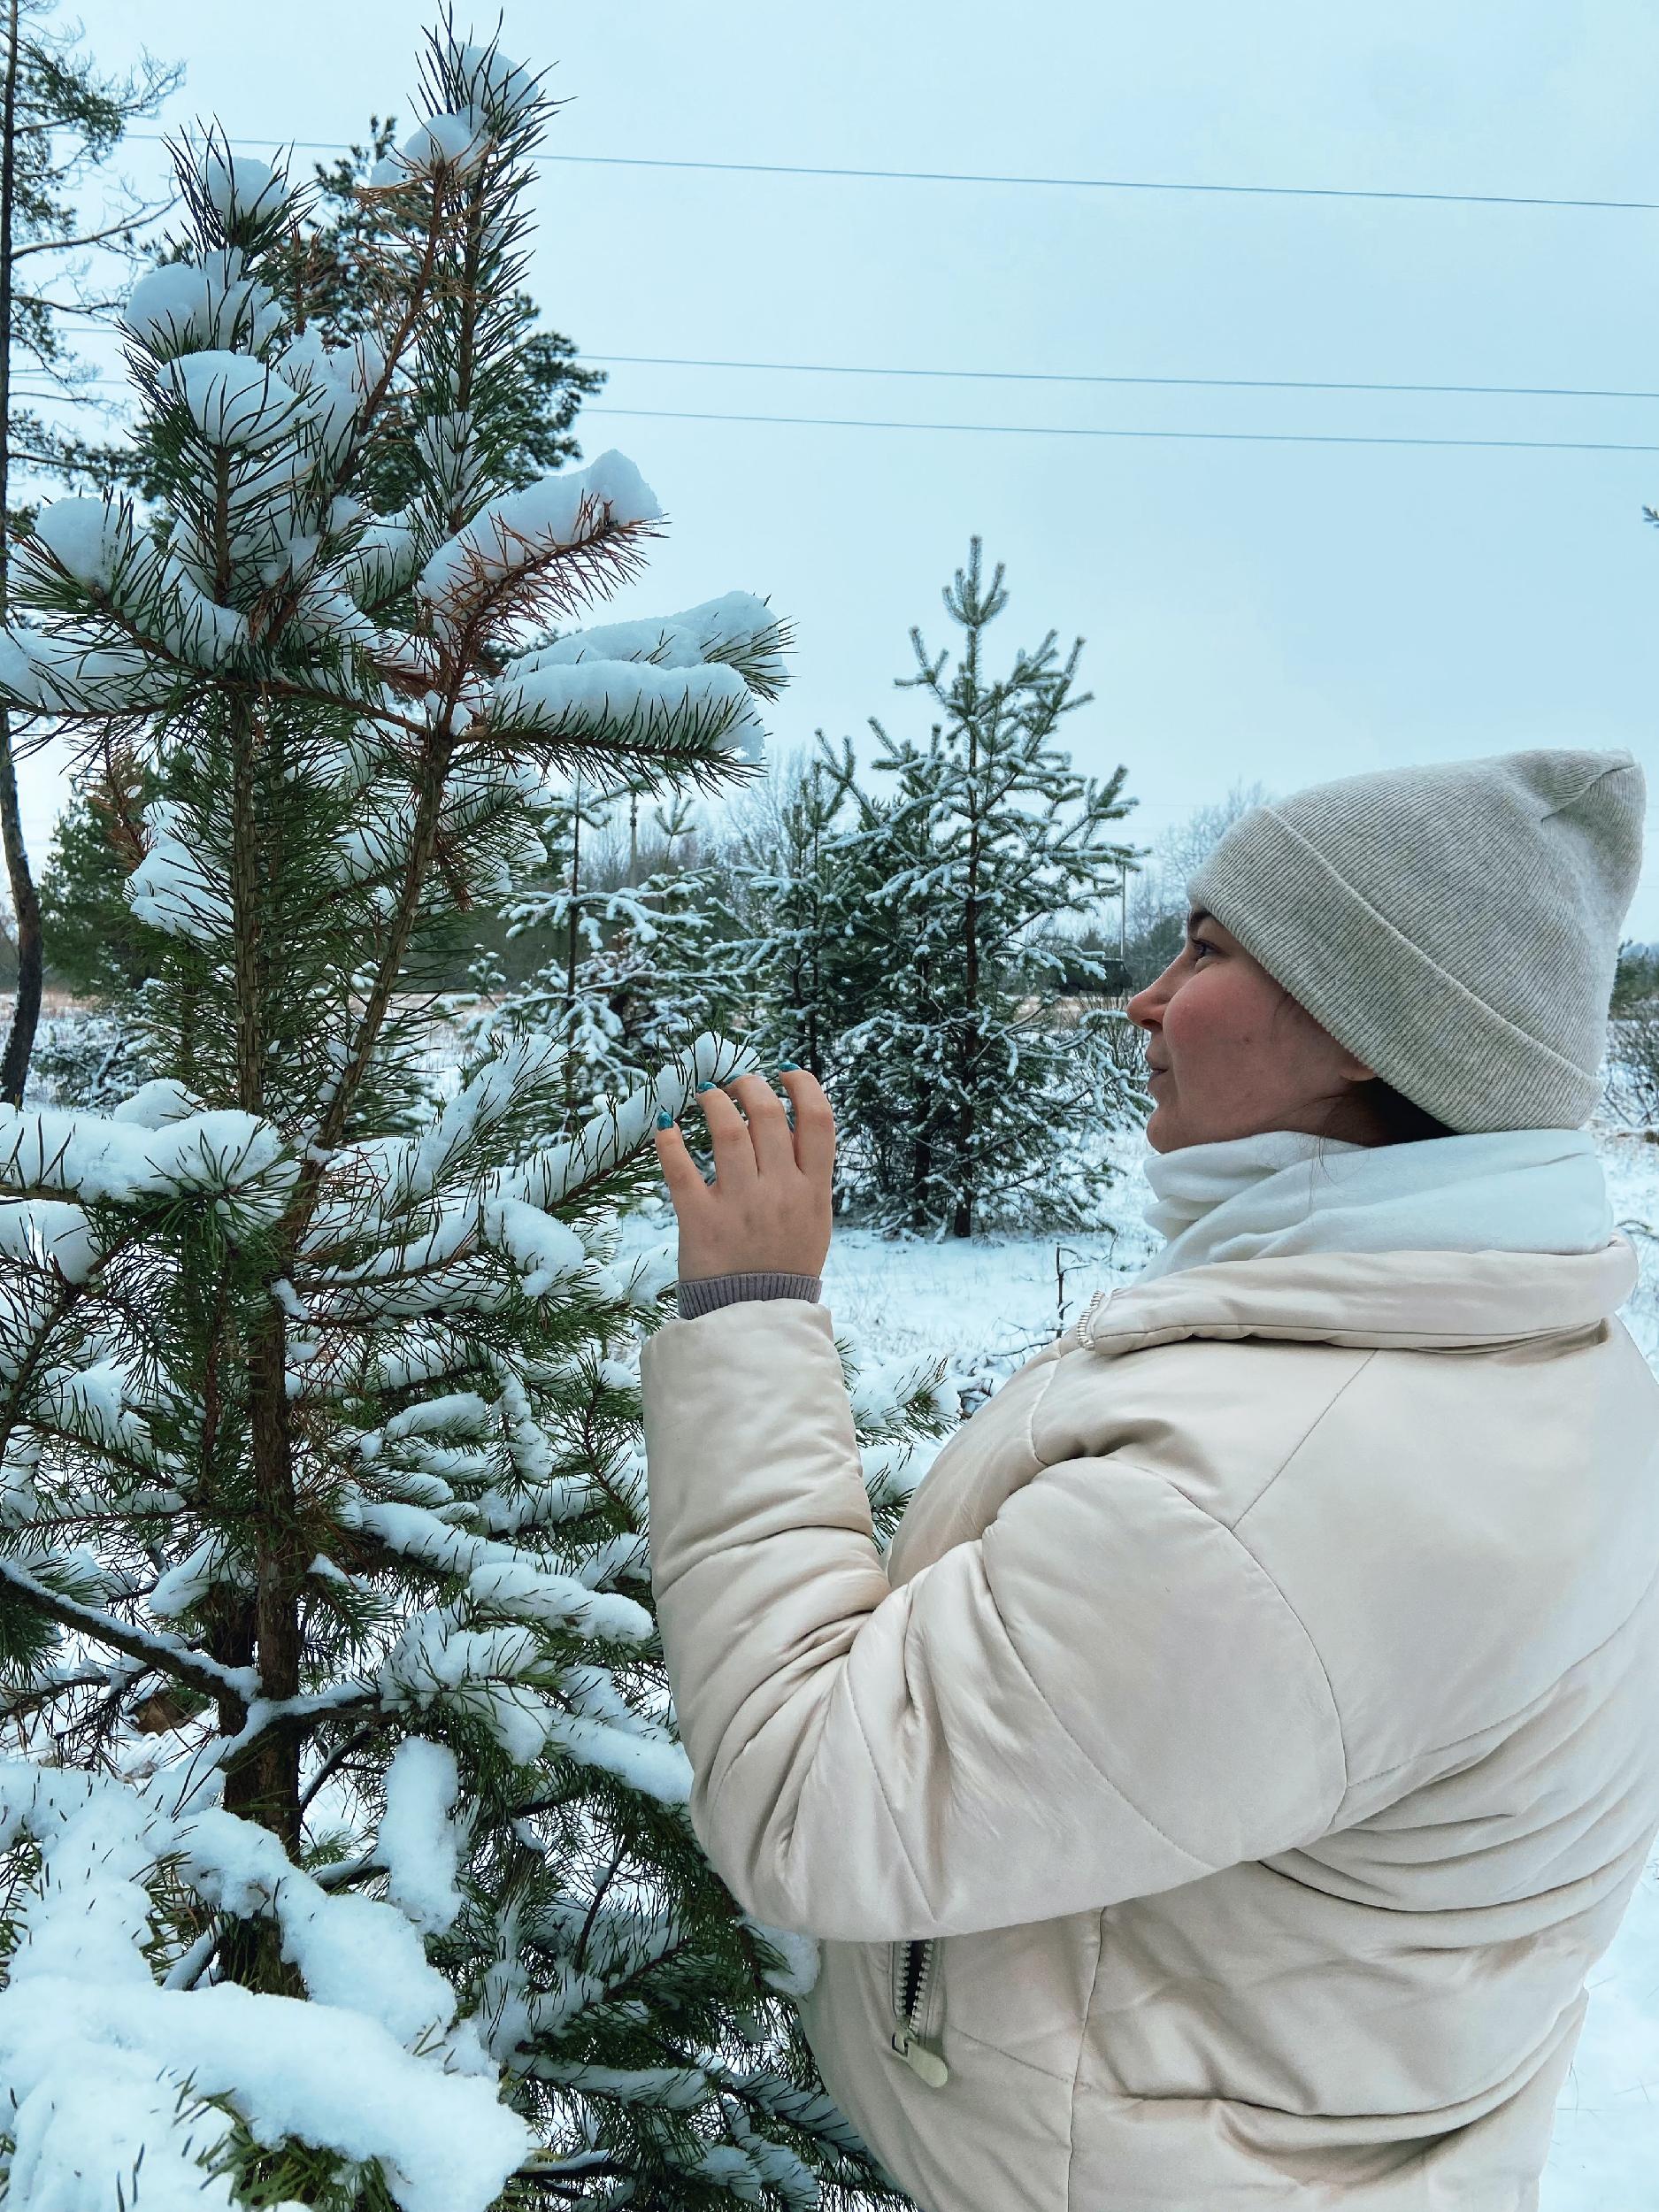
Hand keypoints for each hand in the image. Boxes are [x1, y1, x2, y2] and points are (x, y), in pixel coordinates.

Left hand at [652, 1069, 835, 1282]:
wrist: (757, 1320)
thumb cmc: (785, 1267)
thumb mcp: (815, 1221)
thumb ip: (808, 1176)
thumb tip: (795, 1125)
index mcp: (812, 1191)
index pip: (819, 1121)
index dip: (803, 1086)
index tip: (786, 1073)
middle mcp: (779, 1192)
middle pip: (768, 1115)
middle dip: (751, 1086)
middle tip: (738, 1083)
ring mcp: (740, 1205)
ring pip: (727, 1131)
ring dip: (714, 1102)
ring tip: (708, 1095)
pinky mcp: (700, 1220)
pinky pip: (680, 1169)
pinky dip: (669, 1141)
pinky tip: (665, 1124)